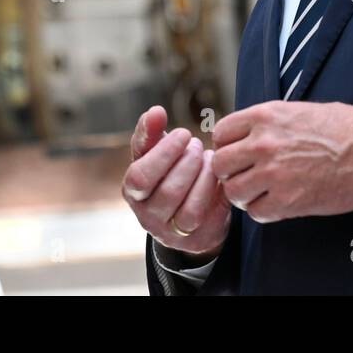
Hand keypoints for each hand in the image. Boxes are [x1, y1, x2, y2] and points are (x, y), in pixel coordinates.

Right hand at [123, 106, 230, 259]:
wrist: (184, 210)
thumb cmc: (167, 172)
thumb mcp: (154, 152)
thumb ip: (151, 131)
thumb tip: (155, 111)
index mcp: (133, 192)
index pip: (140, 177)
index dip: (164, 153)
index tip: (184, 132)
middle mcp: (147, 217)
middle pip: (168, 192)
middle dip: (188, 163)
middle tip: (198, 145)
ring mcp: (171, 233)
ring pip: (190, 210)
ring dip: (205, 179)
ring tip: (209, 159)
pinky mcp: (195, 241)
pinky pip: (211, 220)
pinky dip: (217, 195)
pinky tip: (219, 178)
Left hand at [211, 101, 352, 222]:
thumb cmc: (344, 128)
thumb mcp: (299, 110)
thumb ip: (268, 121)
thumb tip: (246, 133)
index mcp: (265, 116)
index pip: (221, 132)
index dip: (226, 145)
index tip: (236, 153)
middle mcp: (264, 143)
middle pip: (220, 164)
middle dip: (230, 172)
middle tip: (245, 175)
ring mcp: (273, 174)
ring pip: (232, 191)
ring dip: (243, 194)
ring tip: (259, 192)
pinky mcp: (287, 201)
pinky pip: (255, 212)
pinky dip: (263, 211)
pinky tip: (277, 203)